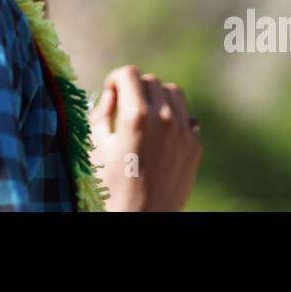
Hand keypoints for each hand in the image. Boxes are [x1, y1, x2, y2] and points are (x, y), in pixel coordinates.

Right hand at [88, 65, 201, 210]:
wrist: (142, 218)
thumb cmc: (110, 184)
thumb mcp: (96, 145)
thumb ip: (102, 110)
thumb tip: (113, 91)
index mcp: (135, 116)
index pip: (129, 73)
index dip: (116, 78)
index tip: (112, 91)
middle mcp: (163, 119)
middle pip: (151, 81)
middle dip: (135, 88)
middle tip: (125, 108)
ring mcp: (183, 132)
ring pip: (173, 93)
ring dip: (158, 98)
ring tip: (146, 116)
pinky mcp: (195, 146)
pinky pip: (186, 117)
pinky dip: (173, 118)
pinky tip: (160, 136)